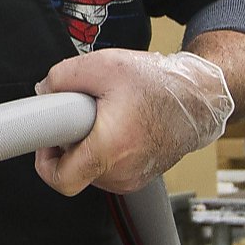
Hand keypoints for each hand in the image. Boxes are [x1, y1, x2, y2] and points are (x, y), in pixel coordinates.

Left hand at [33, 48, 234, 195]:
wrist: (200, 99)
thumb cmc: (161, 84)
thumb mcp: (104, 65)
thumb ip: (62, 76)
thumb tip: (44, 91)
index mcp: (109, 148)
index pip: (60, 179)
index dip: (45, 159)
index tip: (48, 140)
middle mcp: (120, 172)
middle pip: (73, 170)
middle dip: (70, 143)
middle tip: (83, 115)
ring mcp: (130, 179)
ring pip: (90, 170)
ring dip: (88, 146)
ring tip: (107, 117)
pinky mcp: (138, 178)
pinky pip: (107, 169)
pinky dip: (105, 150)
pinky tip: (119, 127)